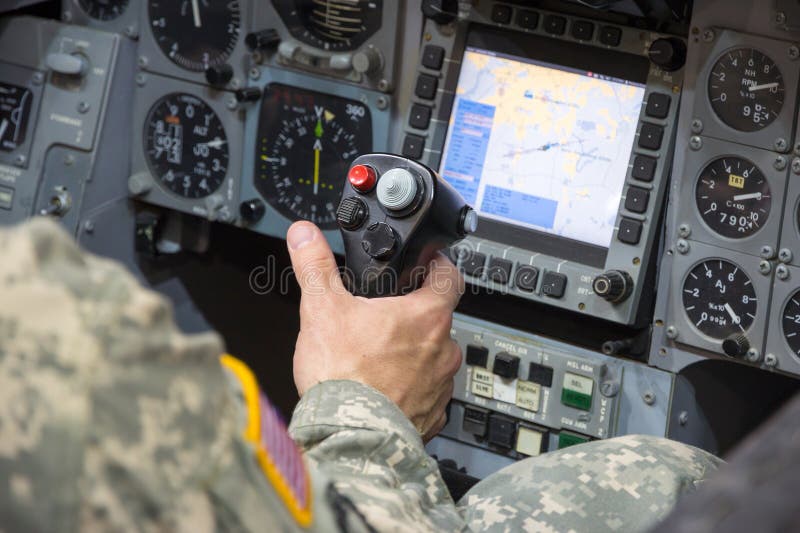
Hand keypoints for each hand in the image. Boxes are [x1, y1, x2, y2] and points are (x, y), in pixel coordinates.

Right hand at [287, 221, 463, 440]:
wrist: (348, 437)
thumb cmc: (343, 376)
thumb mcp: (321, 308)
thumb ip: (314, 266)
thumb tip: (304, 235)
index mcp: (426, 315)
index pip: (450, 275)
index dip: (437, 265)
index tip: (425, 264)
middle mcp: (443, 348)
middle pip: (438, 318)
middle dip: (413, 314)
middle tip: (383, 316)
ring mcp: (441, 384)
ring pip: (433, 356)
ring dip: (413, 352)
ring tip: (377, 356)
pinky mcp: (433, 414)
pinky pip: (428, 392)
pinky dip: (410, 387)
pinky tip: (383, 388)